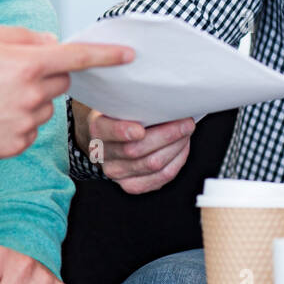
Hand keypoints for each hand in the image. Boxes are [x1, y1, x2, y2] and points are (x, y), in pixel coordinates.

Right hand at [0, 24, 133, 159]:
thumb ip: (23, 35)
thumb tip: (50, 42)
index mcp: (27, 63)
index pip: (78, 57)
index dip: (107, 54)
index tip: (129, 55)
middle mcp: (32, 94)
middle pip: (61, 82)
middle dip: (47, 75)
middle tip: (14, 72)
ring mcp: (25, 123)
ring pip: (45, 107)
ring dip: (32, 100)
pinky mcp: (16, 145)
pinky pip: (30, 130)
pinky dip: (18, 122)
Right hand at [74, 100, 193, 193]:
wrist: (107, 137)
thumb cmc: (119, 115)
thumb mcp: (118, 102)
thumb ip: (133, 101)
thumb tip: (164, 97)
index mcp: (97, 129)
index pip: (107, 132)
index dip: (122, 132)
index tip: (140, 129)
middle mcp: (103, 154)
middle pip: (136, 150)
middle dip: (167, 135)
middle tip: (186, 122)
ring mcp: (117, 172)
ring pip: (153, 164)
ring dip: (176, 147)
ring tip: (186, 132)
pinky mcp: (132, 185)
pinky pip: (161, 177)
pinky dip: (177, 161)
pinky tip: (182, 148)